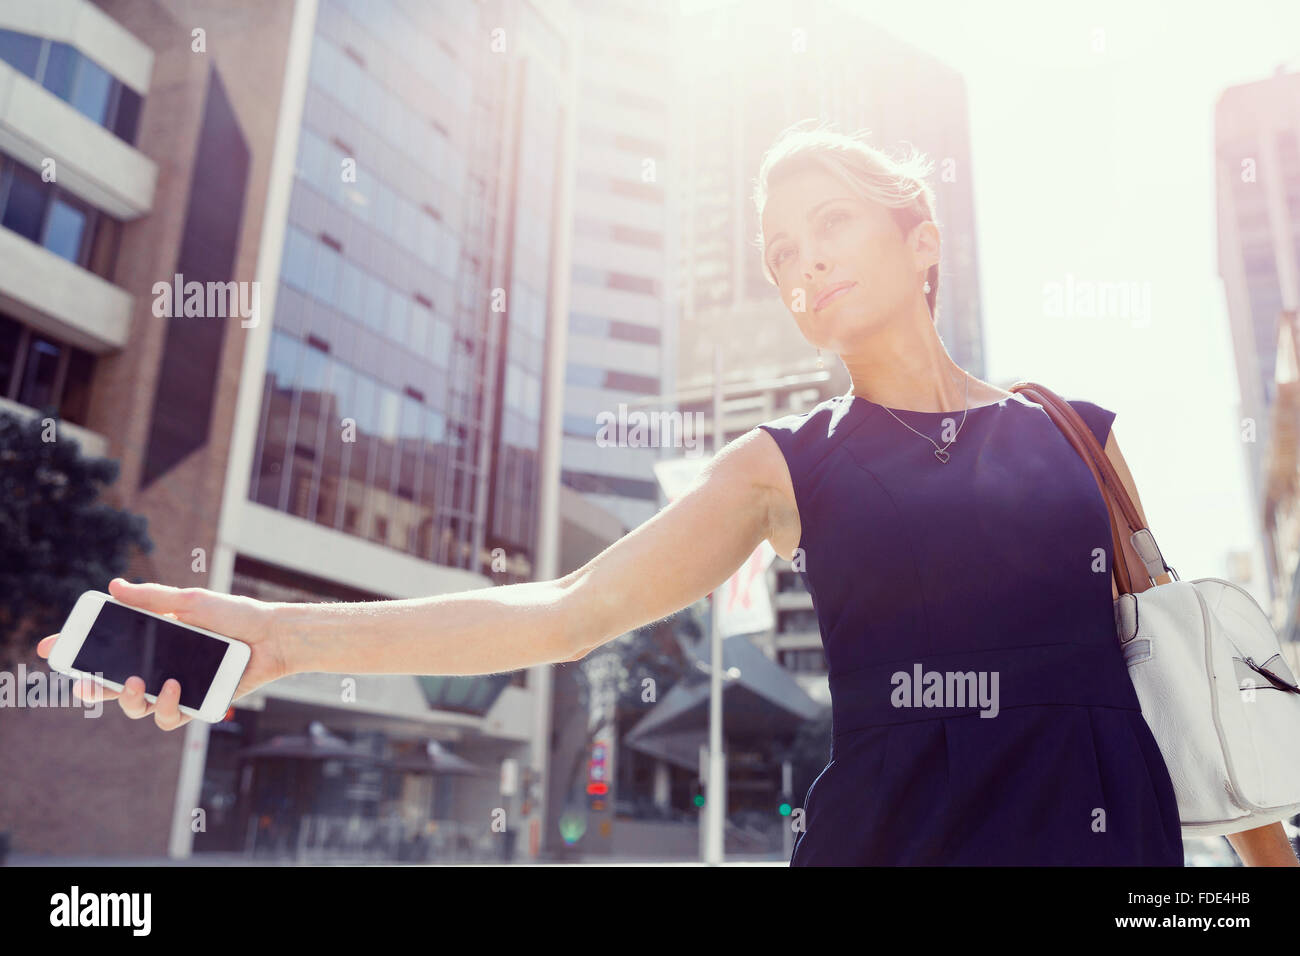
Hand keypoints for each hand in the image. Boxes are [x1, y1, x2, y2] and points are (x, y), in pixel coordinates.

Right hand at [35, 578, 291, 730]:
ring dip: (130, 699)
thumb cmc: (236, 615)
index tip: (51, 647)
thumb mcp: (192, 601)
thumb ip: (154, 599)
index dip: (77, 650)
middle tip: (86, 683)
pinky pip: (171, 716)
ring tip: (138, 682)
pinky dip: (168, 705)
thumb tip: (114, 587)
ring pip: (138, 706)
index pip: (108, 648)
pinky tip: (175, 688)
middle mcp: (162, 665)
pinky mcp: (198, 703)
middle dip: (93, 686)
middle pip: (115, 684)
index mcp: (155, 640)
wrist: (274, 636)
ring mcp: (178, 687)